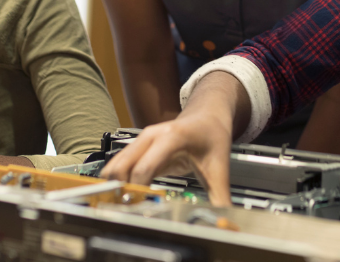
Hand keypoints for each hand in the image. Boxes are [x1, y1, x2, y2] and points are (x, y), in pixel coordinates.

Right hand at [100, 104, 233, 205]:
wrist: (207, 117)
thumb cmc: (212, 136)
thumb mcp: (219, 168)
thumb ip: (220, 197)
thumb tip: (224, 222)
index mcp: (171, 138)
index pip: (145, 167)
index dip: (140, 190)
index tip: (142, 209)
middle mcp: (151, 137)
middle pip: (122, 166)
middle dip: (122, 191)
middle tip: (130, 212)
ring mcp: (141, 141)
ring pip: (115, 166)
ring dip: (117, 187)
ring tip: (127, 208)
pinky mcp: (138, 149)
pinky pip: (119, 167)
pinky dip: (120, 183)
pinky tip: (129, 198)